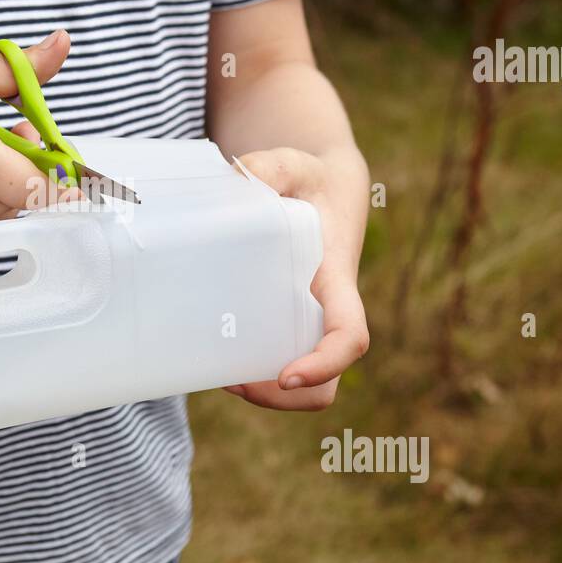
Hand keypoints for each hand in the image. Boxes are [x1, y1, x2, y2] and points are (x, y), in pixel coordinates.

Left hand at [223, 148, 369, 410]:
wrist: (320, 186)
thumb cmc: (308, 178)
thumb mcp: (294, 164)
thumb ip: (271, 166)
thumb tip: (236, 177)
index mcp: (335, 280)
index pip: (349, 336)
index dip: (325, 364)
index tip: (287, 375)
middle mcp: (324, 312)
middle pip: (327, 385)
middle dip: (284, 398)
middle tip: (235, 381)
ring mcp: (305, 324)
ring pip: (301, 389)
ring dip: (263, 395)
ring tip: (217, 372)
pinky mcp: (284, 324)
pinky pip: (275, 366)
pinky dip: (248, 375)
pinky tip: (212, 353)